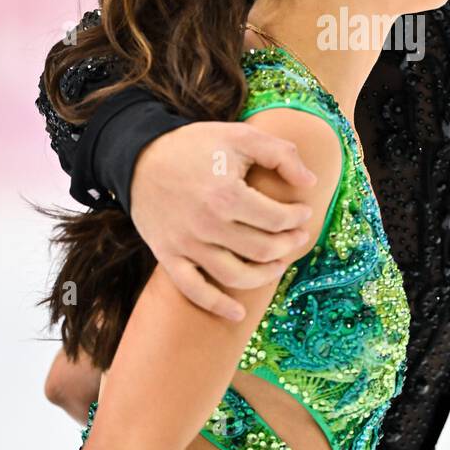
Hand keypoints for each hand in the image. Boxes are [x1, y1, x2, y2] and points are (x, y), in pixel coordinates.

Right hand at [128, 122, 317, 320]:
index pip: (277, 220)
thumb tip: (310, 183)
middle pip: (262, 250)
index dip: (297, 218)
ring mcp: (186, 244)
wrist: (139, 157)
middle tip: (297, 236)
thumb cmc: (194, 145)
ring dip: (265, 275)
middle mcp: (207, 225)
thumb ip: (280, 155)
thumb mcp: (240, 136)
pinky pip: (194, 290)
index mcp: (226, 194)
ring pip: (235, 276)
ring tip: (279, 264)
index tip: (303, 212)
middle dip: (288, 245)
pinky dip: (217, 305)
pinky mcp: (168, 256)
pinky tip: (238, 313)